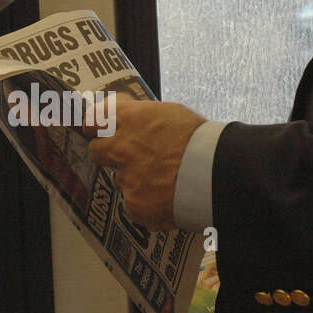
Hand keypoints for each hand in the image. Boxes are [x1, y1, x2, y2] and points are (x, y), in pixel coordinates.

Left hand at [85, 93, 205, 230]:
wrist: (219, 174)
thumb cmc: (200, 140)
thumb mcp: (169, 112)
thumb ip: (139, 114)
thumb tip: (119, 107)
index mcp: (130, 121)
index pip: (93, 119)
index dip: (94, 125)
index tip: (97, 129)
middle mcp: (122, 148)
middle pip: (96, 151)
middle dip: (108, 154)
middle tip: (127, 157)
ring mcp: (127, 179)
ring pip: (120, 180)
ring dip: (134, 180)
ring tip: (162, 179)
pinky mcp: (135, 205)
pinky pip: (133, 205)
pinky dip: (146, 204)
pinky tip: (167, 198)